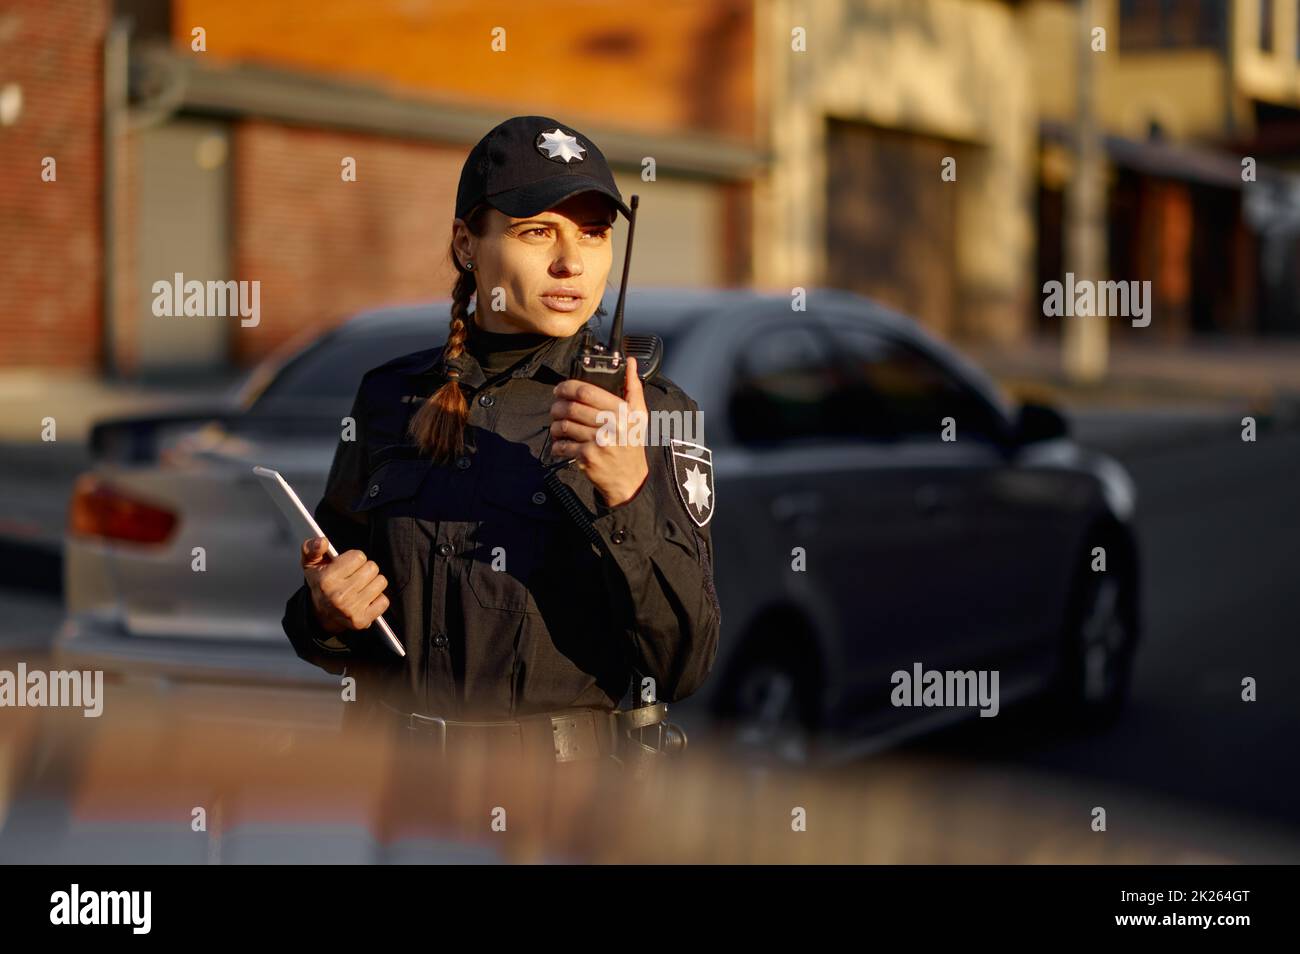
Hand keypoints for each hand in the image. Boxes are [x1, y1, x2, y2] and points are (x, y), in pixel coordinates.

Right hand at [300, 537, 389, 634]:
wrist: (322, 614)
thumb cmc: (321, 583)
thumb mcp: (311, 564)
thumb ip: (312, 548)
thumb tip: (322, 541)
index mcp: (327, 579)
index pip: (359, 557)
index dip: (355, 559)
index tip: (347, 566)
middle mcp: (339, 595)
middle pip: (372, 568)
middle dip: (366, 569)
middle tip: (355, 577)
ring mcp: (350, 609)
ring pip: (380, 582)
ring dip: (373, 583)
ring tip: (361, 587)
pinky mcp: (361, 621)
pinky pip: (384, 601)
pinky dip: (378, 599)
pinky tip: (366, 600)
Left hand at [550, 357, 649, 507]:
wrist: (630, 479)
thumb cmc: (632, 444)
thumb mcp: (639, 415)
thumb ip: (633, 387)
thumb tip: (630, 363)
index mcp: (623, 412)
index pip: (588, 392)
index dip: (568, 387)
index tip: (561, 389)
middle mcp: (612, 426)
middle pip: (573, 408)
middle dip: (558, 405)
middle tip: (555, 406)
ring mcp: (598, 443)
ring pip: (565, 426)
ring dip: (555, 424)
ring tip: (557, 424)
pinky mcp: (587, 458)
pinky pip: (563, 445)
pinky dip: (557, 443)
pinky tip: (560, 442)